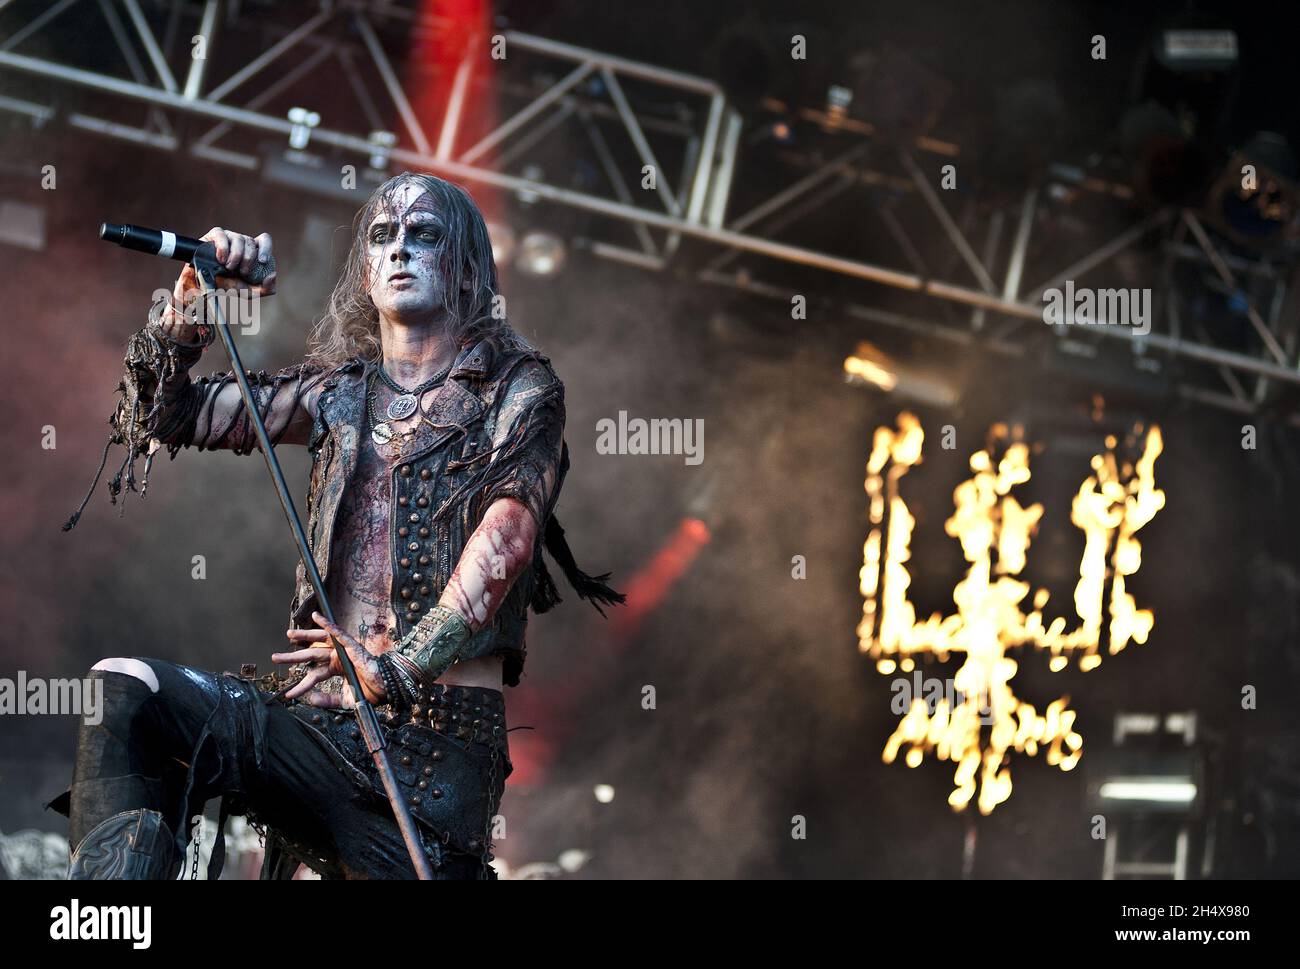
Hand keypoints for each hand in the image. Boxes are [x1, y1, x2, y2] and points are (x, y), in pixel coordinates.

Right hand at [157, 227, 276, 343]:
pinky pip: (221, 235)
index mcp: (253, 251)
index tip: (262, 261)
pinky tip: (221, 259)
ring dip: (235, 256)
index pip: (264, 240)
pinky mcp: (214, 236)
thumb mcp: (249, 292)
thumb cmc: (228, 287)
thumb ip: (266, 288)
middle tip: (241, 272)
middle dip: (247, 259)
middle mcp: (242, 242)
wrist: (204, 287)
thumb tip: (273, 275)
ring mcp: (228, 237)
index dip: (266, 248)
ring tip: (228, 268)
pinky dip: (223, 248)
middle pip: (251, 242)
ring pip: (238, 239)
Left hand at [272, 611, 386, 707]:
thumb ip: (328, 700)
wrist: (386, 689)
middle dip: (293, 656)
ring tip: (289, 634)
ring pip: (320, 640)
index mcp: (336, 668)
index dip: (301, 685)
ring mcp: (344, 650)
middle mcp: (337, 657)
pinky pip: (338, 633)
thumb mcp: (345, 700)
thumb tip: (311, 700)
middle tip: (275, 658)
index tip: (289, 695)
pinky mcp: (352, 646)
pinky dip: (328, 624)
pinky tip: (317, 617)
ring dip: (305, 635)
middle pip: (311, 654)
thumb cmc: (370, 692)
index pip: (314, 675)